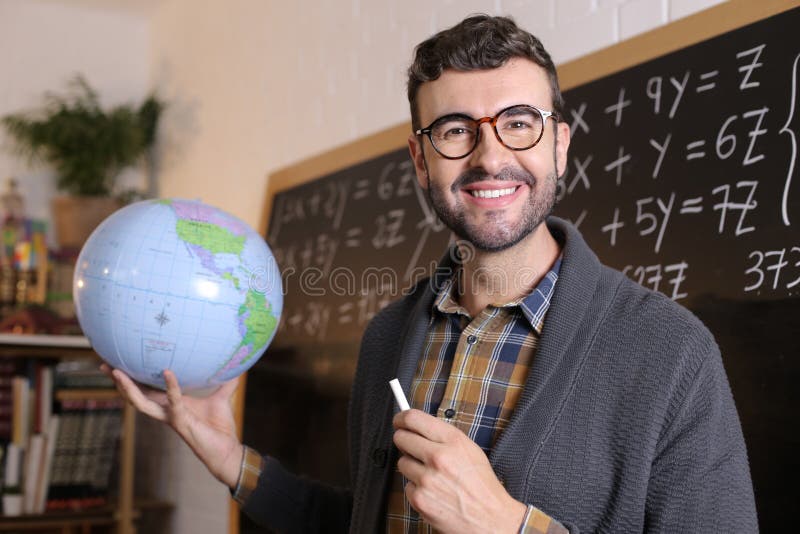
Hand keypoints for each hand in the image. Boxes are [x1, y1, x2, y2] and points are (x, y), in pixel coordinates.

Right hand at [102, 365, 243, 487]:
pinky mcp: (181, 421)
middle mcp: (166, 411)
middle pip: (135, 396)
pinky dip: (171, 387)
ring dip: (128, 388)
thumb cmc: (220, 428)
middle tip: (105, 365)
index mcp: (171, 405)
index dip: (133, 377)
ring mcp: (171, 417)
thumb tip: (235, 365)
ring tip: (118, 372)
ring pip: (141, 403)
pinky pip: (173, 401)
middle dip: (119, 382)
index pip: (147, 389)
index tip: (120, 361)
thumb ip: (225, 382)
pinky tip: (167, 372)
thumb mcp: (221, 398)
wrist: (228, 450)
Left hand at [392, 409, 526, 533]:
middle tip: (410, 445)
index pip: (414, 418)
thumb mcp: (469, 449)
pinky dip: (416, 488)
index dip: (402, 417)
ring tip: (431, 474)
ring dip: (412, 466)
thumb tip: (419, 427)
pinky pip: (407, 486)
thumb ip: (443, 436)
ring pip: (402, 462)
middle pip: (401, 438)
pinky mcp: (419, 499)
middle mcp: (438, 457)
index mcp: (453, 441)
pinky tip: (432, 490)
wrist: (490, 518)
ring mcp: (427, 479)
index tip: (399, 420)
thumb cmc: (481, 485)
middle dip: (404, 440)